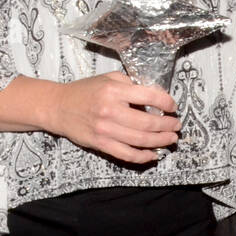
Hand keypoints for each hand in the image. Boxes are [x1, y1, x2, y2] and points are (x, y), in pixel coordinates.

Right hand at [45, 72, 178, 163]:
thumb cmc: (86, 91)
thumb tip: (155, 96)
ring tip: (171, 138)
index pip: (149, 97)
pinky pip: (126, 154)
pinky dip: (143, 156)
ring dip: (160, 141)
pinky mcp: (100, 144)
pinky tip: (154, 154)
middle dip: (167, 125)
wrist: (58, 107)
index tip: (172, 106)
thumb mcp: (109, 79)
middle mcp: (110, 111)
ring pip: (140, 140)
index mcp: (114, 91)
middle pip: (148, 123)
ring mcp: (105, 130)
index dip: (166, 103)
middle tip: (177, 125)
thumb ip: (131, 85)